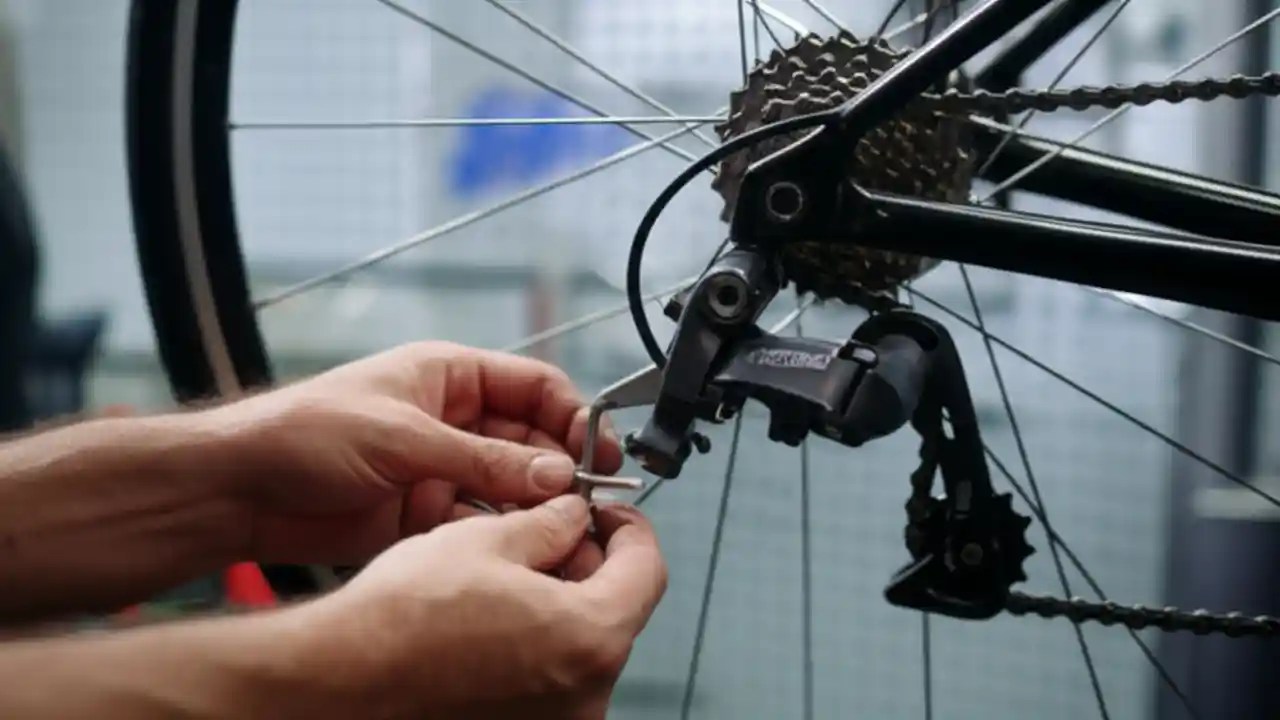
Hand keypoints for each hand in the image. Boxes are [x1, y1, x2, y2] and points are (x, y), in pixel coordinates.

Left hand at [211, 342, 622, 564]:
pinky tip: (519, 546)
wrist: (242, 491)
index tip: (596, 449)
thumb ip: (483, 460)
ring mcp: (443, 468)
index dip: (572, 415)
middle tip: (584, 499)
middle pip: (533, 441)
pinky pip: (482, 521)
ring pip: (513, 486)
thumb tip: (555, 473)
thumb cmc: (307, 433)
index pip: (534, 388)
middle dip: (560, 467)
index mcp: (451, 378)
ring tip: (560, 527)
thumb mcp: (404, 438)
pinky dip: (503, 533)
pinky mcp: (428, 514)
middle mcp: (455, 421)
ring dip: (536, 505)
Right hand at [296, 495, 667, 719]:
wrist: (338, 684)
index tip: (606, 514)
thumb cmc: (400, 620)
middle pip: (615, 611)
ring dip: (559, 608)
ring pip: (579, 648)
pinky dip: (533, 649)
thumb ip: (549, 524)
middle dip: (589, 567)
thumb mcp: (484, 540)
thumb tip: (572, 516)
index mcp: (590, 636)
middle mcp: (586, 694)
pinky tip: (489, 625)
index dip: (629, 529)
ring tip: (506, 581)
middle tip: (550, 537)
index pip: (648, 569)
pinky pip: (548, 683)